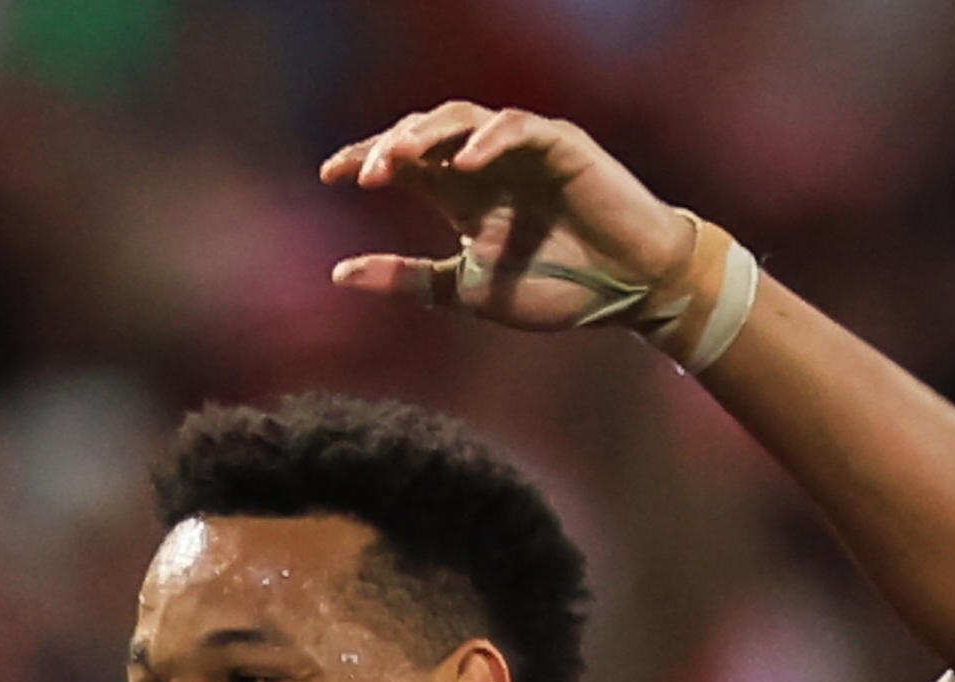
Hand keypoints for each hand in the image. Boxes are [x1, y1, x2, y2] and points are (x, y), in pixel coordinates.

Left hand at [324, 106, 705, 337]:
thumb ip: (406, 279)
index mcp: (460, 193)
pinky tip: (460, 163)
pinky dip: (488, 140)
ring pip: (465, 118)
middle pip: (425, 132)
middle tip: (359, 172)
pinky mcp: (563, 146)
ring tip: (396, 158)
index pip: (403, 162)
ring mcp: (524, 150)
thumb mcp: (464, 290)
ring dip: (428, 134)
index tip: (328, 174)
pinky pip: (519, 128)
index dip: (364, 159)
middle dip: (388, 146)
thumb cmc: (555, 287)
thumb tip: (338, 273)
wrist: (627, 291)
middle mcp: (486, 163)